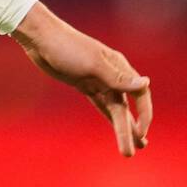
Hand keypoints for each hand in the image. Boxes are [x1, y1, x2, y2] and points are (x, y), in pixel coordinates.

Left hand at [11, 5, 152, 157]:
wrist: (40, 38)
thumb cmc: (67, 47)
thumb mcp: (93, 64)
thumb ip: (118, 78)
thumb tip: (146, 83)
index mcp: (119, 66)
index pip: (140, 93)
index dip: (144, 113)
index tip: (142, 132)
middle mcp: (112, 74)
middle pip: (126, 106)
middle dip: (132, 128)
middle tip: (138, 149)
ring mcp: (97, 80)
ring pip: (114, 107)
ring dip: (122, 126)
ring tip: (131, 147)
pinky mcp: (84, 84)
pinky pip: (100, 103)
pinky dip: (108, 115)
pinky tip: (115, 126)